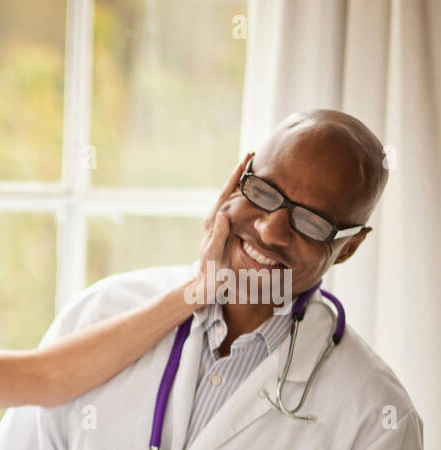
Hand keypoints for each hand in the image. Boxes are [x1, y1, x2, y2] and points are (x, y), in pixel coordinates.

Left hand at [183, 152, 251, 305]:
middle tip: (251, 154)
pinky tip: (252, 193)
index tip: (245, 159)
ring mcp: (219, 225)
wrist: (204, 286)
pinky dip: (243, 197)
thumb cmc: (210, 273)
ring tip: (253, 168)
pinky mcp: (223, 232)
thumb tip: (222, 214)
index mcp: (213, 223)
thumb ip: (218, 235)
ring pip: (232, 199)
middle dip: (239, 173)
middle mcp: (215, 221)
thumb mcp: (214, 255)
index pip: (226, 194)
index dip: (235, 177)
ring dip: (242, 183)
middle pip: (229, 191)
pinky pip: (235, 209)